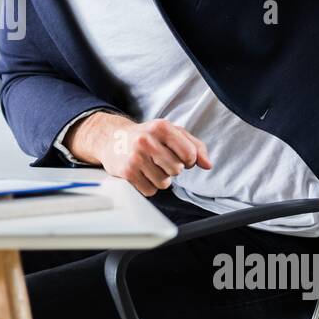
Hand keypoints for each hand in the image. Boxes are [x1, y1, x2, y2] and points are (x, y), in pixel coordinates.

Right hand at [64, 112, 210, 196]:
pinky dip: (149, 186)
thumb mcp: (170, 132)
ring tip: (151, 167)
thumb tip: (207, 164)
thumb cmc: (147, 136)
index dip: (190, 160)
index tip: (181, 157)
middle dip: (173, 169)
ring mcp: (135, 157)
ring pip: (164, 183)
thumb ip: (194, 145)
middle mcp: (146, 140)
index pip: (190, 154)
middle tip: (161, 161)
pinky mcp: (127, 172)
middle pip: (177, 170)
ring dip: (161, 179)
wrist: (111, 139)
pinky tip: (141, 174)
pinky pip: (150, 191)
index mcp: (161, 127)